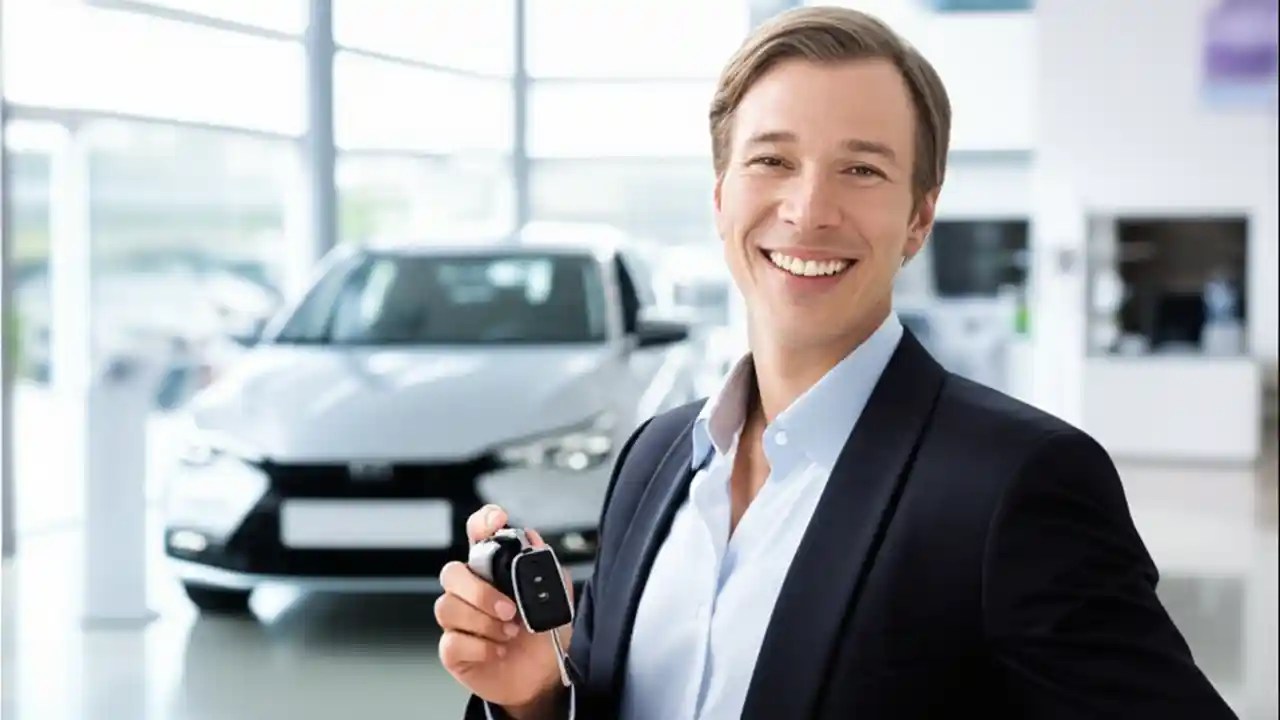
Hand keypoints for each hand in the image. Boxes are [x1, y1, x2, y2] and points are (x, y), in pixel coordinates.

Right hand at [437, 505, 572, 717]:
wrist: (542, 679)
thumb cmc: (544, 637)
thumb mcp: (555, 600)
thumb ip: (546, 569)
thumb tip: (535, 539)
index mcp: (494, 573)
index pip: (478, 537)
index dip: (481, 522)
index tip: (496, 520)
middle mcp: (471, 593)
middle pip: (452, 573)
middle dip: (480, 591)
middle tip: (509, 609)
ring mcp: (459, 621)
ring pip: (448, 608)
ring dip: (484, 623)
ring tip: (510, 634)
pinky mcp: (454, 651)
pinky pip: (452, 642)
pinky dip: (480, 648)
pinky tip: (498, 651)